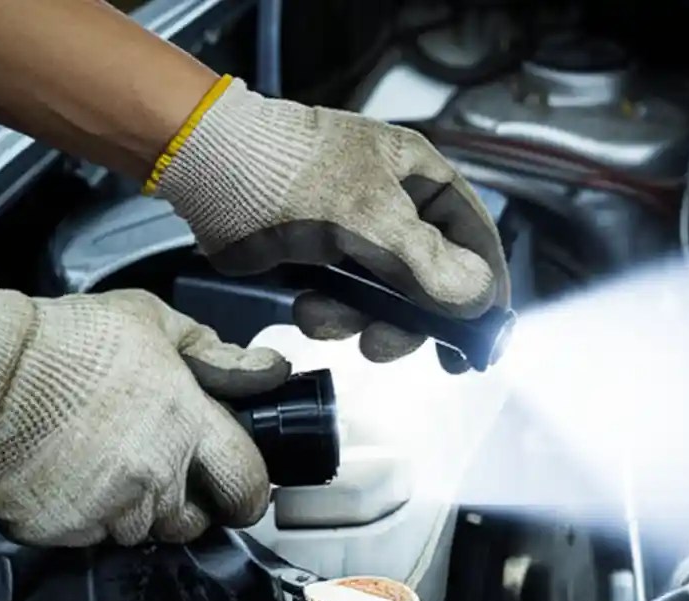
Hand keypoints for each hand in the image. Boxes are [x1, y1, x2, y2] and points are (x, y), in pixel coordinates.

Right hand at [0, 284, 289, 545]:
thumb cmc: (61, 344)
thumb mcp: (151, 321)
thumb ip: (214, 352)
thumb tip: (265, 367)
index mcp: (187, 424)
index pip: (250, 484)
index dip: (251, 489)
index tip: (243, 485)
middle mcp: (155, 473)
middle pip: (198, 521)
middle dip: (194, 506)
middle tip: (172, 474)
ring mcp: (109, 507)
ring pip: (146, 532)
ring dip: (140, 510)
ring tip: (112, 464)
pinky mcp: (65, 530)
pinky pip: (95, 539)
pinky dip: (93, 517)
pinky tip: (77, 477)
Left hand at [154, 77, 510, 370]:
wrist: (203, 167)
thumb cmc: (288, 174)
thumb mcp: (369, 218)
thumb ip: (428, 263)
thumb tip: (477, 299)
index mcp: (420, 176)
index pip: (475, 234)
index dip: (485, 286)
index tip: (484, 336)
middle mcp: (396, 204)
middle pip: (431, 279)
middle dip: (407, 320)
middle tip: (386, 346)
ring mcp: (358, 232)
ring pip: (386, 299)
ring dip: (358, 320)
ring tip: (323, 316)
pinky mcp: (321, 257)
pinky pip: (346, 302)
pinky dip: (329, 314)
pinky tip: (305, 307)